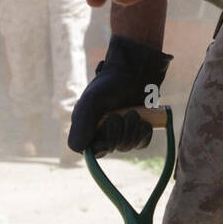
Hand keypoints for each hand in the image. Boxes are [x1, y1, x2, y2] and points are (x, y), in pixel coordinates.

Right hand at [67, 35, 171, 153]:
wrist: (136, 72)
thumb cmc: (111, 83)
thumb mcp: (92, 101)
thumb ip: (82, 124)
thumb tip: (78, 149)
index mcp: (87, 127)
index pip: (92, 151)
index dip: (101, 146)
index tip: (106, 139)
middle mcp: (103, 133)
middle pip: (112, 148)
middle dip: (118, 131)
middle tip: (118, 114)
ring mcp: (122, 133)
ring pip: (128, 145)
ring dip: (132, 127)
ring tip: (132, 111)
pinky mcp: (138, 133)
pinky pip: (142, 143)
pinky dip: (143, 131)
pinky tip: (142, 118)